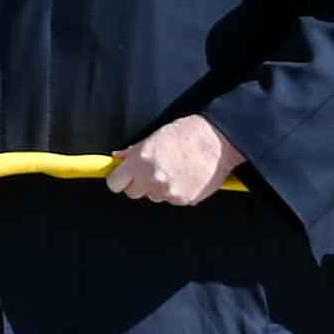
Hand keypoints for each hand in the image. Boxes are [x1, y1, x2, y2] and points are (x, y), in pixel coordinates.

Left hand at [104, 113, 234, 208]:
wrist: (219, 141)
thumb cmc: (188, 133)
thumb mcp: (155, 136)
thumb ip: (134, 151)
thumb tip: (118, 158)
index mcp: (140, 162)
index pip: (115, 183)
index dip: (119, 179)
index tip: (124, 176)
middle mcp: (152, 180)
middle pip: (133, 193)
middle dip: (139, 183)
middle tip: (152, 170)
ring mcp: (169, 193)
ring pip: (154, 196)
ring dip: (159, 187)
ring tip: (174, 169)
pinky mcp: (185, 200)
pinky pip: (172, 199)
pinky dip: (177, 191)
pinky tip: (186, 176)